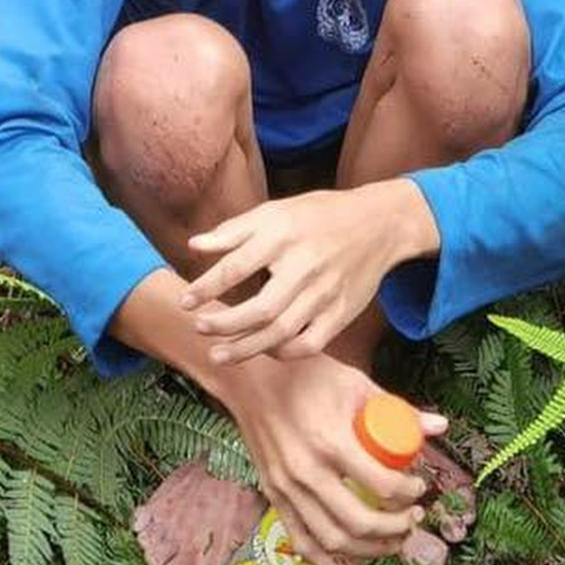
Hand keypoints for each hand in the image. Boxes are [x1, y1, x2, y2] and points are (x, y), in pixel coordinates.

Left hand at [183, 179, 438, 364]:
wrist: (379, 224)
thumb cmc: (318, 215)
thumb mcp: (275, 210)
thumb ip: (233, 230)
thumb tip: (193, 246)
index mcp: (283, 236)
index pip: (235, 267)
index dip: (206, 288)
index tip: (186, 302)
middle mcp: (305, 267)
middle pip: (260, 309)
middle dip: (225, 325)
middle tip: (200, 328)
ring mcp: (326, 294)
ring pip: (282, 332)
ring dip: (246, 348)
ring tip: (219, 354)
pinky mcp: (342, 313)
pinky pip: (309, 344)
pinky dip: (284, 353)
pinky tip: (264, 351)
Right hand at [221, 354, 441, 564]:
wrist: (250, 378)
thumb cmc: (305, 375)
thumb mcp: (355, 383)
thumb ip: (397, 408)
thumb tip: (441, 427)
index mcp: (330, 441)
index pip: (382, 485)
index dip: (409, 492)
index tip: (419, 486)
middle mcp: (306, 471)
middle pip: (360, 521)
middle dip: (396, 528)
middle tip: (414, 519)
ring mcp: (286, 487)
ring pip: (333, 538)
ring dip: (370, 549)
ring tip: (393, 541)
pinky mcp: (273, 494)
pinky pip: (302, 540)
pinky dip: (328, 562)